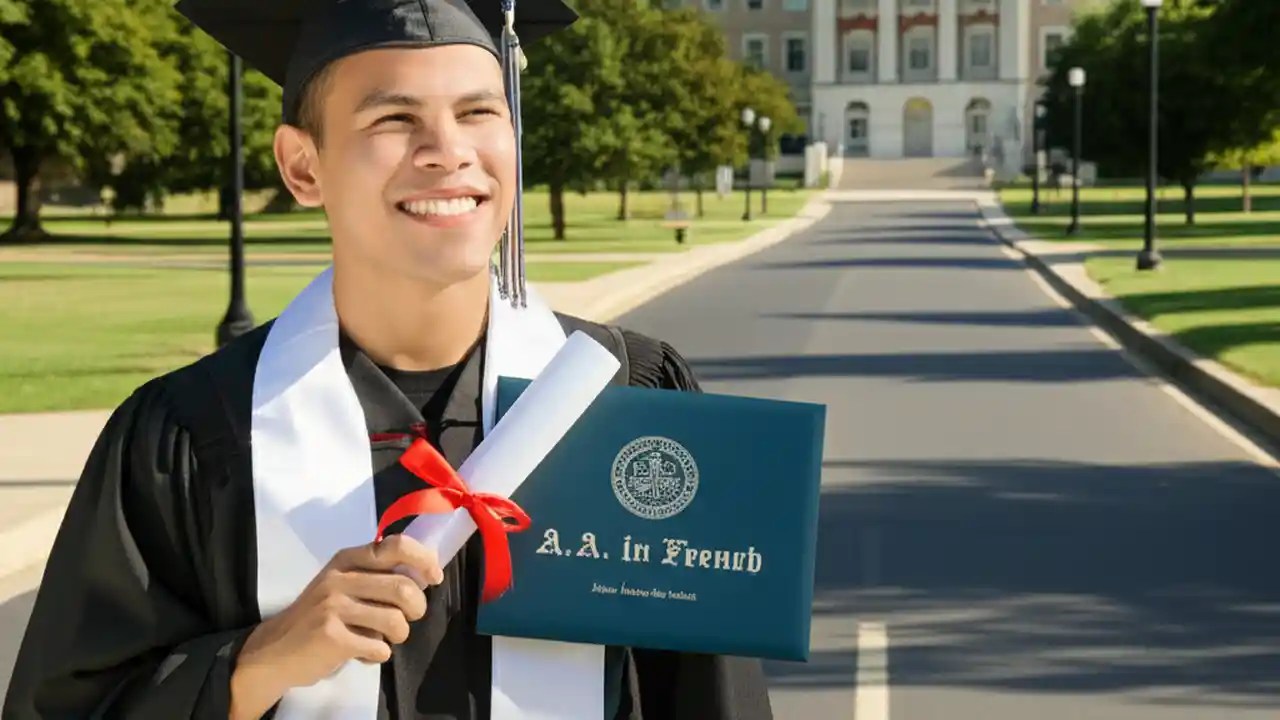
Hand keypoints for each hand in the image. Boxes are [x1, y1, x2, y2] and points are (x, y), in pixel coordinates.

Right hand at [229, 534, 444, 718]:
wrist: (274, 650)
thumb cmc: (318, 616)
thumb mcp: (341, 583)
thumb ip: (375, 575)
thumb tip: (424, 575)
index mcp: (347, 559)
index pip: (396, 546)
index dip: (424, 560)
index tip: (434, 578)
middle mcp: (340, 578)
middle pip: (403, 588)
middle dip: (417, 609)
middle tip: (409, 618)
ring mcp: (334, 607)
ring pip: (395, 620)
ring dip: (399, 635)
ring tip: (385, 638)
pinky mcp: (332, 637)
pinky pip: (378, 648)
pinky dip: (378, 655)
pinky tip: (363, 652)